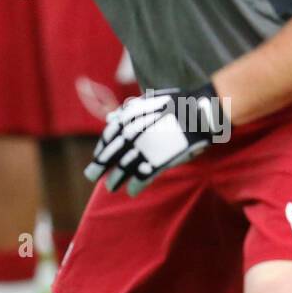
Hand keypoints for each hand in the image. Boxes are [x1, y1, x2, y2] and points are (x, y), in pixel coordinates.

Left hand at [84, 84, 226, 196]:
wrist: (200, 112)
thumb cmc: (176, 105)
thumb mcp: (149, 102)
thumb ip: (128, 111)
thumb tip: (110, 118)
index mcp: (129, 119)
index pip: (108, 137)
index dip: (101, 149)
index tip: (98, 156)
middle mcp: (132, 136)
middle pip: (110, 156)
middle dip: (99, 167)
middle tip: (91, 176)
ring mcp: (145, 151)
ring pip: (123, 170)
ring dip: (115, 180)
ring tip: (111, 187)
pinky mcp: (158, 163)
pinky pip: (142, 178)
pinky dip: (135, 186)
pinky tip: (131, 191)